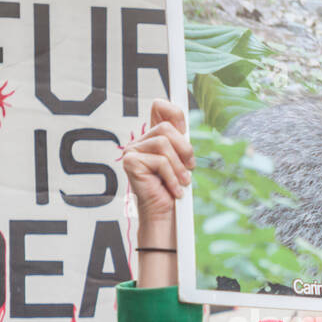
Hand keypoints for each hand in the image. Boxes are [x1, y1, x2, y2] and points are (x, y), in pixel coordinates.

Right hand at [120, 99, 193, 227]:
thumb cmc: (172, 189)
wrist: (163, 214)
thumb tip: (182, 121)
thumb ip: (180, 141)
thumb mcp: (181, 160)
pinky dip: (172, 177)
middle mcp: (139, 141)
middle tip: (190, 167)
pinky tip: (174, 190)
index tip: (185, 126)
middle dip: (184, 149)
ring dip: (179, 166)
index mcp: (152, 138)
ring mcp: (132, 151)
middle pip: (166, 128)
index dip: (173, 110)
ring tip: (183, 181)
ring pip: (164, 143)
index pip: (159, 107)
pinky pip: (160, 161)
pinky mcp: (130, 162)